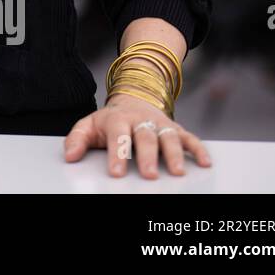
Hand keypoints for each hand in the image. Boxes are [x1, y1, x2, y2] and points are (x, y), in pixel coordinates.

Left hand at [63, 93, 211, 177]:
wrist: (133, 99)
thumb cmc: (109, 121)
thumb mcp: (89, 125)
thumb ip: (77, 139)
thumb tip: (69, 156)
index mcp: (117, 119)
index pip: (117, 136)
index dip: (117, 154)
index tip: (116, 173)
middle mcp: (141, 120)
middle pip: (145, 137)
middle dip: (147, 156)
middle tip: (149, 175)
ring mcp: (159, 124)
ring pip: (169, 136)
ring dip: (174, 153)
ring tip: (177, 172)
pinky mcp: (175, 128)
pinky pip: (189, 138)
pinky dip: (198, 149)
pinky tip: (205, 163)